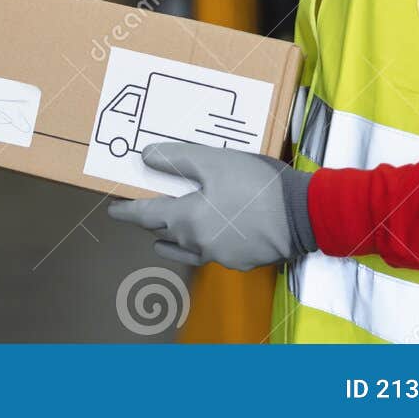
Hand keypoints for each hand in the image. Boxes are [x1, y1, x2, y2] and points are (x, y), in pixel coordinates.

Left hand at [106, 143, 315, 269]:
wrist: (305, 215)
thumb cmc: (258, 186)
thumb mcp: (214, 161)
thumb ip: (176, 159)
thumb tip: (145, 157)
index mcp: (187, 221)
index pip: (146, 217)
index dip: (127, 212)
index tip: (113, 210)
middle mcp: (199, 245)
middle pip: (165, 235)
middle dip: (151, 223)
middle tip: (143, 212)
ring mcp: (221, 257)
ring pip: (187, 249)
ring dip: (174, 239)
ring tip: (168, 231)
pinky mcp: (242, 260)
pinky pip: (212, 252)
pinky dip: (203, 242)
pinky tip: (211, 232)